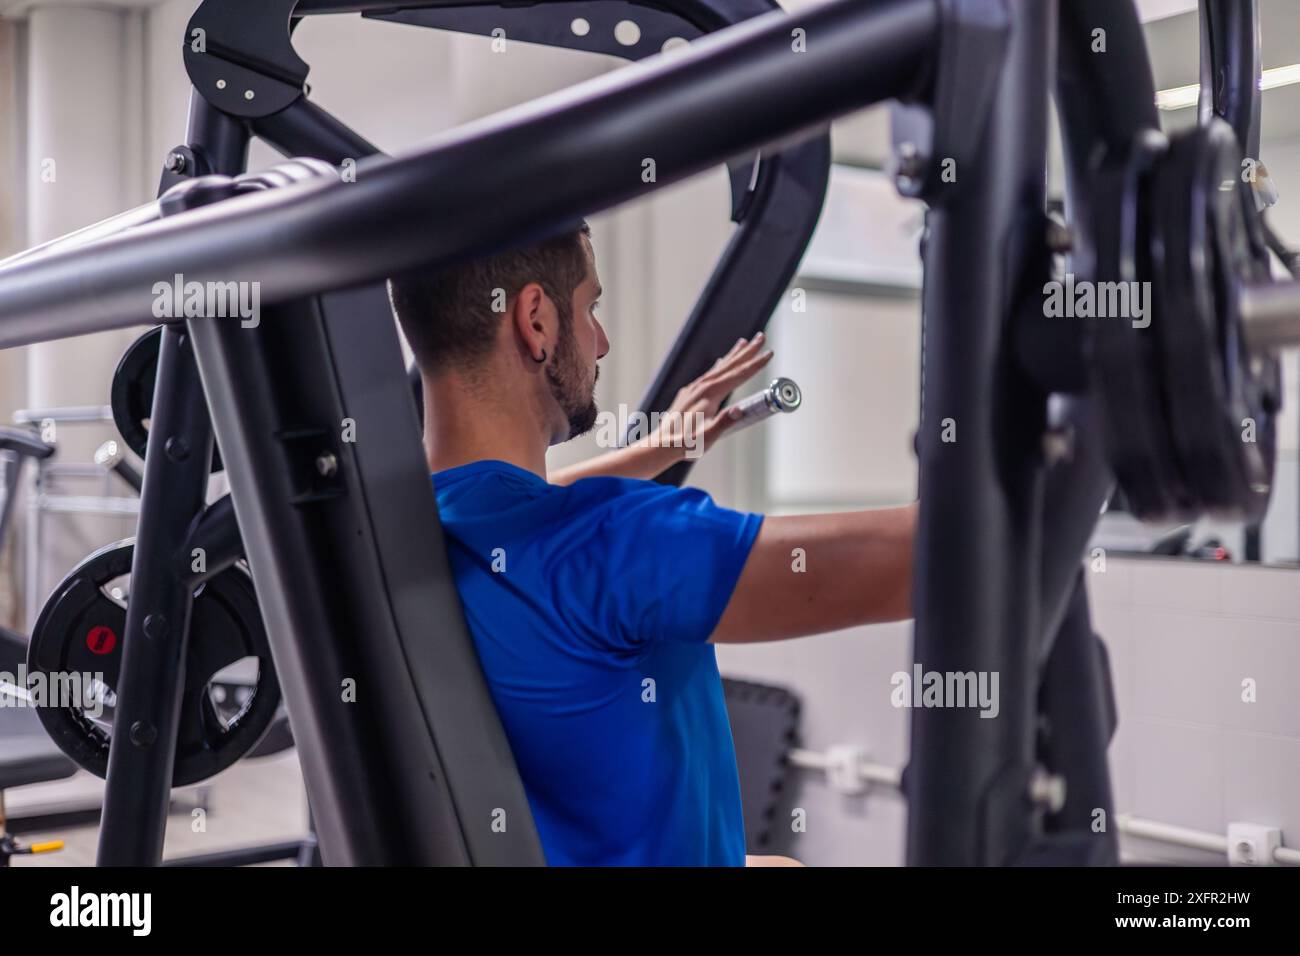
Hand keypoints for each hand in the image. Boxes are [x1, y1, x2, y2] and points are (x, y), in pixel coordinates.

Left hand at [650, 333, 773, 456]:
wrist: (662, 444)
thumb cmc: (687, 443)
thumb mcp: (708, 436)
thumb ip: (724, 422)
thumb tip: (739, 410)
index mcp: (710, 394)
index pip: (739, 375)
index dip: (756, 364)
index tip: (769, 352)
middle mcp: (702, 386)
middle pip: (731, 365)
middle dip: (748, 350)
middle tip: (761, 336)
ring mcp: (694, 388)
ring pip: (719, 367)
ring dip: (733, 355)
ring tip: (743, 342)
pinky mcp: (689, 393)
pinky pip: (708, 374)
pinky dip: (718, 366)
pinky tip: (720, 362)